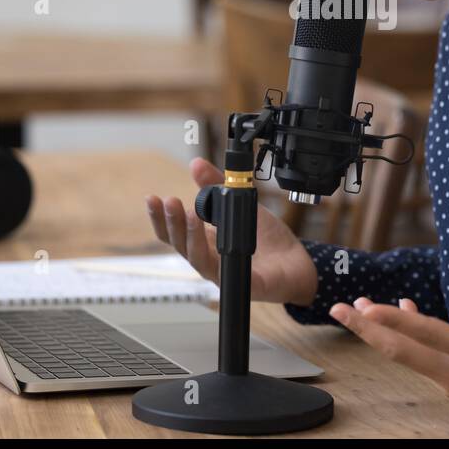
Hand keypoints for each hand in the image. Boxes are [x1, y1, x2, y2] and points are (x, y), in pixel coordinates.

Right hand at [144, 157, 318, 306]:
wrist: (296, 261)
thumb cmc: (265, 239)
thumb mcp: (241, 205)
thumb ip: (217, 186)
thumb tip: (196, 164)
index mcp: (204, 242)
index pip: (174, 233)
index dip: (160, 218)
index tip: (152, 198)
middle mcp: (209, 259)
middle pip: (180, 246)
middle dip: (172, 223)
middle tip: (170, 202)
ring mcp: (225, 273)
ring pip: (199, 260)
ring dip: (191, 237)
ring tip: (189, 215)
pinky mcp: (245, 284)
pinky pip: (228, 275)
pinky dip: (220, 260)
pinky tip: (218, 244)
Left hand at [328, 240, 448, 434]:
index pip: (425, 333)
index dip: (393, 319)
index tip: (366, 307)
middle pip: (400, 351)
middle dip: (365, 329)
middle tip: (337, 309)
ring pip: (407, 357)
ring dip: (381, 333)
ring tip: (357, 310)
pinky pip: (421, 361)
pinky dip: (405, 339)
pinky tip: (403, 314)